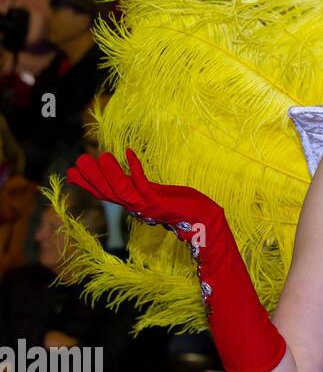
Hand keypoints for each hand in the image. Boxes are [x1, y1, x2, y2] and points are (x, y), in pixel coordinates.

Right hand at [67, 149, 222, 235]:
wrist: (203, 218)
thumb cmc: (182, 203)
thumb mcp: (154, 193)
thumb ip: (138, 188)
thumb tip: (124, 178)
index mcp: (133, 203)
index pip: (106, 193)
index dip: (88, 184)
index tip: (71, 173)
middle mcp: (136, 206)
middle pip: (109, 192)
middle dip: (92, 177)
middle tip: (78, 160)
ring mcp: (146, 205)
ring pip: (122, 189)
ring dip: (110, 173)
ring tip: (100, 155)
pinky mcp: (158, 201)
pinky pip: (143, 183)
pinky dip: (135, 168)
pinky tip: (129, 153)